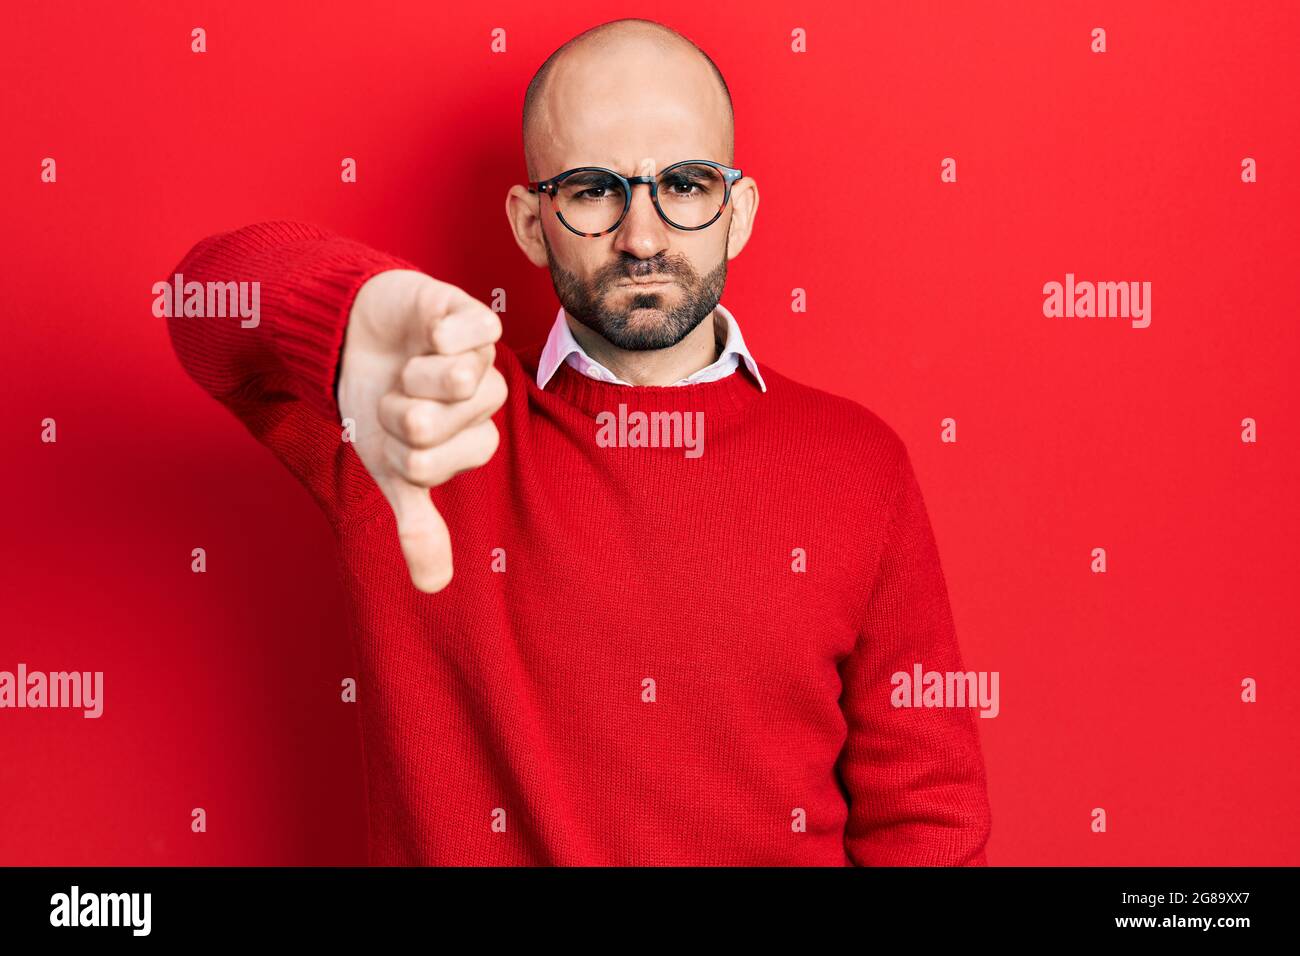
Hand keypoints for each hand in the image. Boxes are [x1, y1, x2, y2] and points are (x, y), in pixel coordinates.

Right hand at [337, 269, 506, 592]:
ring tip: (404, 365)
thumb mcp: (389, 470)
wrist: (348, 335)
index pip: (435, 465)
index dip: (398, 450)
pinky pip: (474, 330)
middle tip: (394, 396)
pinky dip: (439, 335)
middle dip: (399, 411)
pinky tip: (426, 333)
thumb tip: (434, 588)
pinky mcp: (471, 314)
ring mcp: (481, 357)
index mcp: (472, 440)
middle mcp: (483, 400)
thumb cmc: (374, 403)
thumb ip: (418, 524)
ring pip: (458, 379)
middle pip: (443, 423)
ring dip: (411, 375)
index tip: (390, 435)